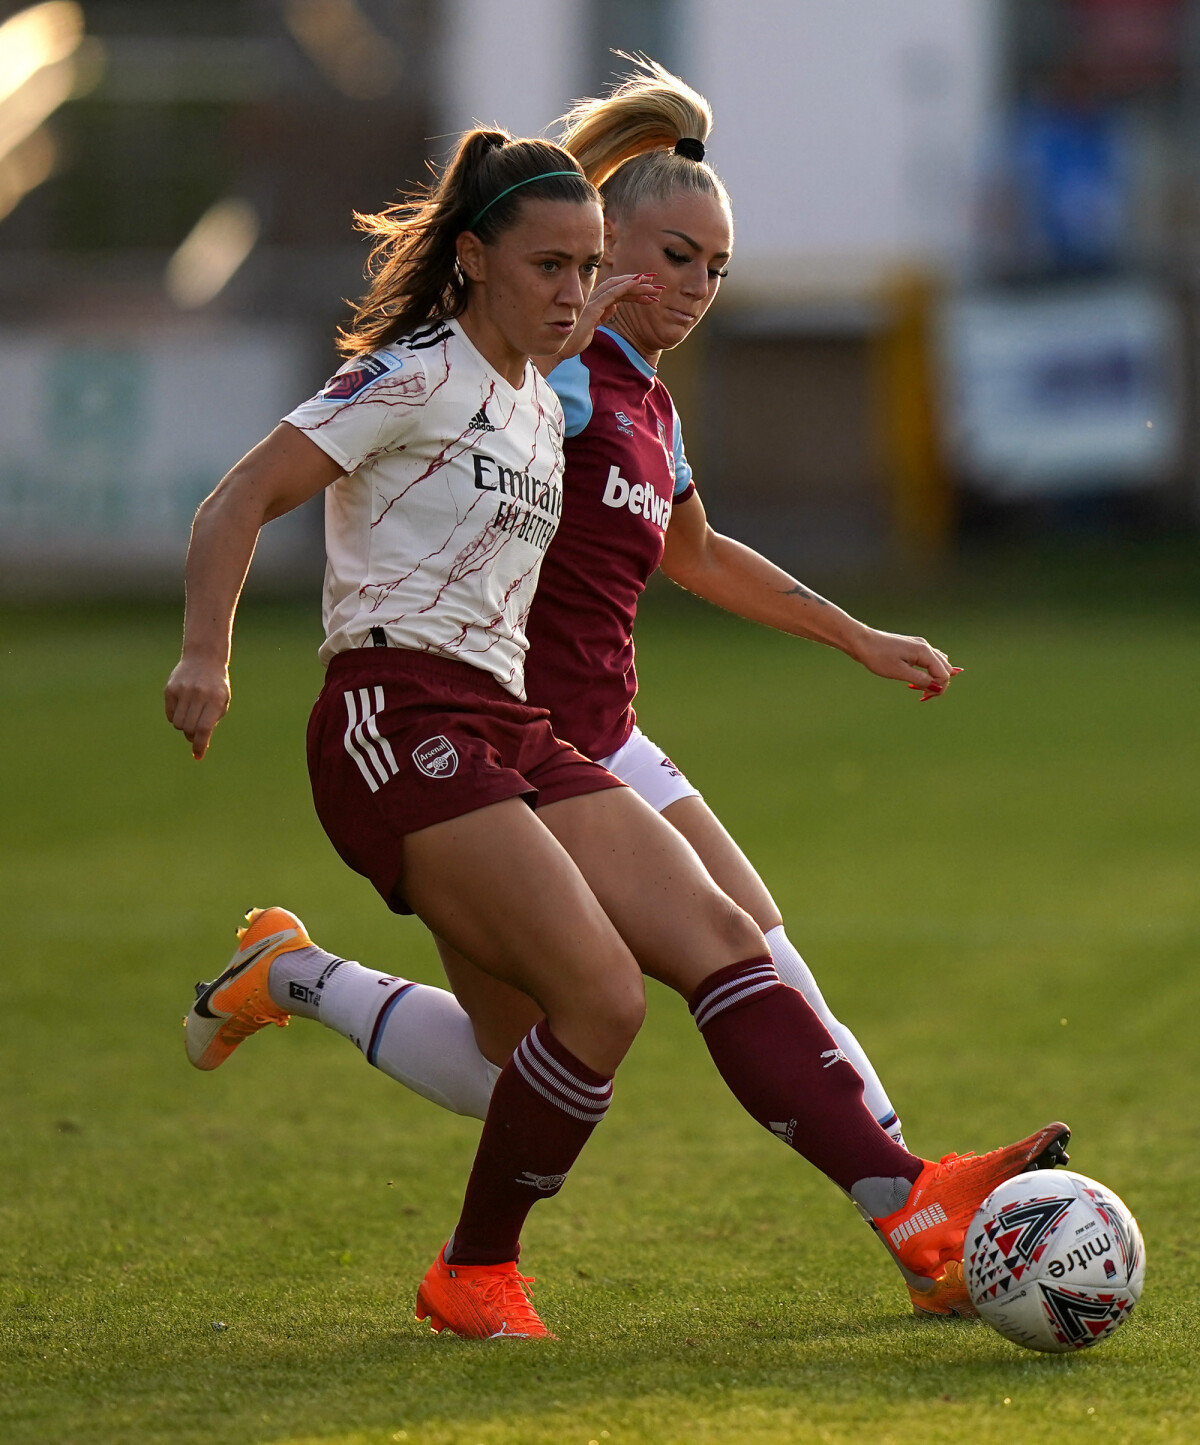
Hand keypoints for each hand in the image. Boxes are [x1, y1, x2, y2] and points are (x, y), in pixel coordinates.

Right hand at [164, 654, 230, 758]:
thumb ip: (211, 722)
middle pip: (189, 728)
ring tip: (191, 717)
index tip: (198, 756)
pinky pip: (170, 714)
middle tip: (196, 733)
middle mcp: (199, 695)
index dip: (200, 745)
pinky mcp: (170, 689)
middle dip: (192, 736)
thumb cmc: (216, 686)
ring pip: (178, 724)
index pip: (204, 728)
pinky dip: (175, 717)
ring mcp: (183, 691)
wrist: (204, 658)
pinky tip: (183, 708)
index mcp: (216, 699)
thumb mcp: (222, 702)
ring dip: (184, 727)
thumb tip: (198, 743)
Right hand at [533, 272, 661, 369]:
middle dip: (640, 284)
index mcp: (596, 303)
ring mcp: (593, 301)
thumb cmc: (572, 339)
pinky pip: (611, 293)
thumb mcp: (592, 327)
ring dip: (637, 286)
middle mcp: (594, 298)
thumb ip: (602, 315)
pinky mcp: (592, 308)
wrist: (559, 349)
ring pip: (618, 287)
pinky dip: (624, 286)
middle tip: (657, 284)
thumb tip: (614, 307)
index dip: (634, 290)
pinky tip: (637, 283)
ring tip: (654, 288)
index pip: (618, 292)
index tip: (649, 291)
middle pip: (620, 286)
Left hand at [852, 627, 961, 700]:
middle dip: (937, 684)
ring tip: (918, 688)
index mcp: (924, 651)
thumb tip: (938, 687)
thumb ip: (920, 679)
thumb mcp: (899, 672)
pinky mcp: (912, 647)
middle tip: (922, 695)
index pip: (944, 674)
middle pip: (944, 668)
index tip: (923, 697)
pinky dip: (927, 671)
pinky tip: (917, 679)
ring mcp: (919, 645)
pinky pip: (929, 660)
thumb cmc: (878, 656)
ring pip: (938, 663)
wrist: (861, 642)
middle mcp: (925, 646)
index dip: (938, 688)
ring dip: (933, 678)